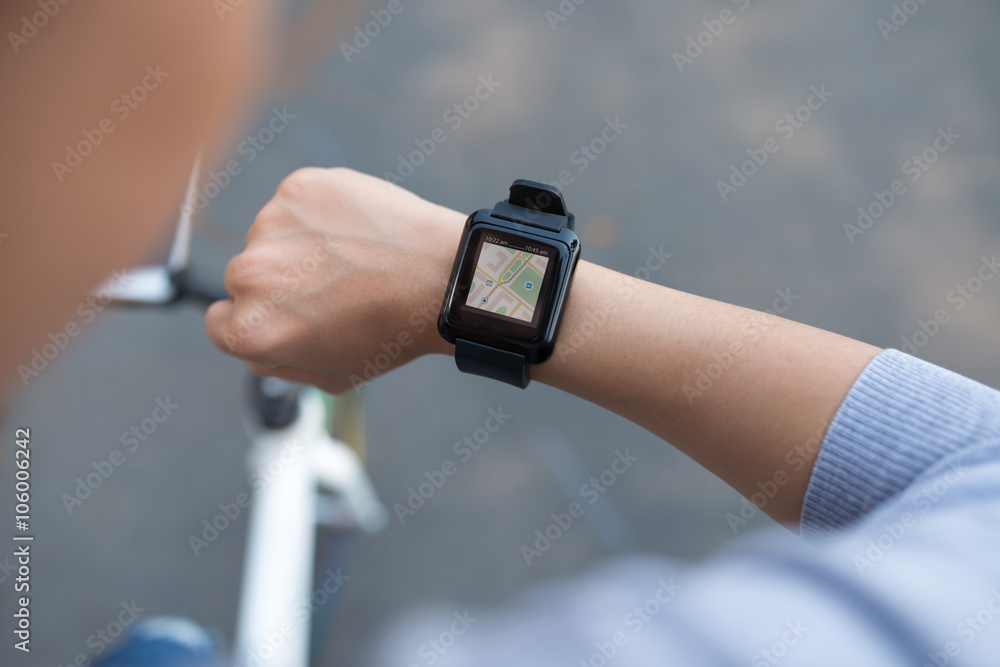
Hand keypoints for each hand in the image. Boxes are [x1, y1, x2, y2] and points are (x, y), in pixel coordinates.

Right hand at [205, 167, 460, 392]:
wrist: (443, 278)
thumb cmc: (391, 332)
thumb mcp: (330, 376)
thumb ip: (276, 363)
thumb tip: (251, 339)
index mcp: (251, 330)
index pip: (220, 323)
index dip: (259, 321)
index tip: (291, 314)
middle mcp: (249, 275)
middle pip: (244, 279)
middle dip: (279, 284)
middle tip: (333, 288)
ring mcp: (271, 225)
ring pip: (271, 237)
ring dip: (299, 246)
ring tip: (353, 260)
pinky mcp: (298, 188)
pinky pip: (296, 204)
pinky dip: (320, 214)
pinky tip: (357, 232)